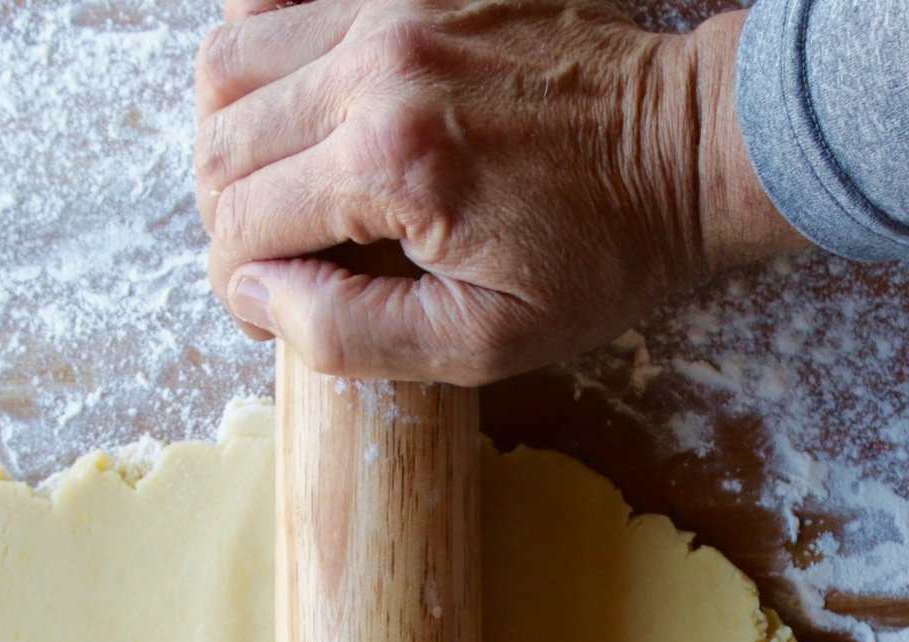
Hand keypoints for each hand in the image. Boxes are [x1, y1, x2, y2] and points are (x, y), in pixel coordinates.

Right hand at [192, 0, 805, 383]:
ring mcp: (392, 7)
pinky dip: (269, 47)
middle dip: (227, 211)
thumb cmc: (602, 256)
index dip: (237, 282)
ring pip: (231, 56)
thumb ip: (352, 332)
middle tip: (279, 249)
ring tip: (284, 176)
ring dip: (234, 129)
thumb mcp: (485, 340)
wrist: (689, 148)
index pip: (239, 224)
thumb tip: (256, 295)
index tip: (274, 303)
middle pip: (219, 138)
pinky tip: (304, 99)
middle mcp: (376, 69)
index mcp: (390, 166)